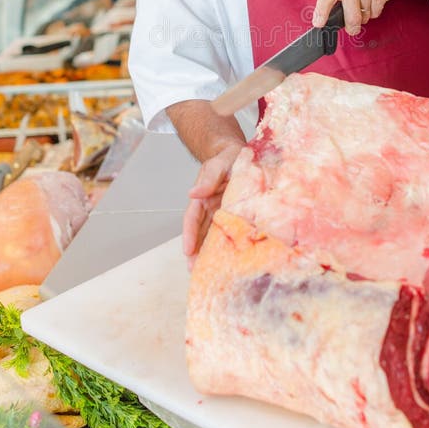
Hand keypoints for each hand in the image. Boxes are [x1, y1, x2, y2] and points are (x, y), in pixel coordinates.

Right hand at [183, 142, 244, 265]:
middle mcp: (210, 209)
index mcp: (202, 198)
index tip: (187, 252)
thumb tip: (193, 193)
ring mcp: (222, 214)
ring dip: (209, 254)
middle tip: (194, 271)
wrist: (241, 153)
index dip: (189, 236)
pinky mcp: (235, 216)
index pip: (192, 219)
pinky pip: (230, 233)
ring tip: (209, 273)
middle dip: (196, 252)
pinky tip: (230, 260)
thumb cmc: (227, 157)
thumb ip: (207, 179)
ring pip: (213, 237)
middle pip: (200, 233)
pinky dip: (227, 246)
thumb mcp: (217, 165)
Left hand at [312, 0, 400, 33]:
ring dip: (365, 14)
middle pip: (350, 16)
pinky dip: (375, 10)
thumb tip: (324, 19)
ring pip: (364, 16)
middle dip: (352, 27)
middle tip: (352, 28)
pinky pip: (375, 12)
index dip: (322, 12)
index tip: (318, 23)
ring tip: (366, 0)